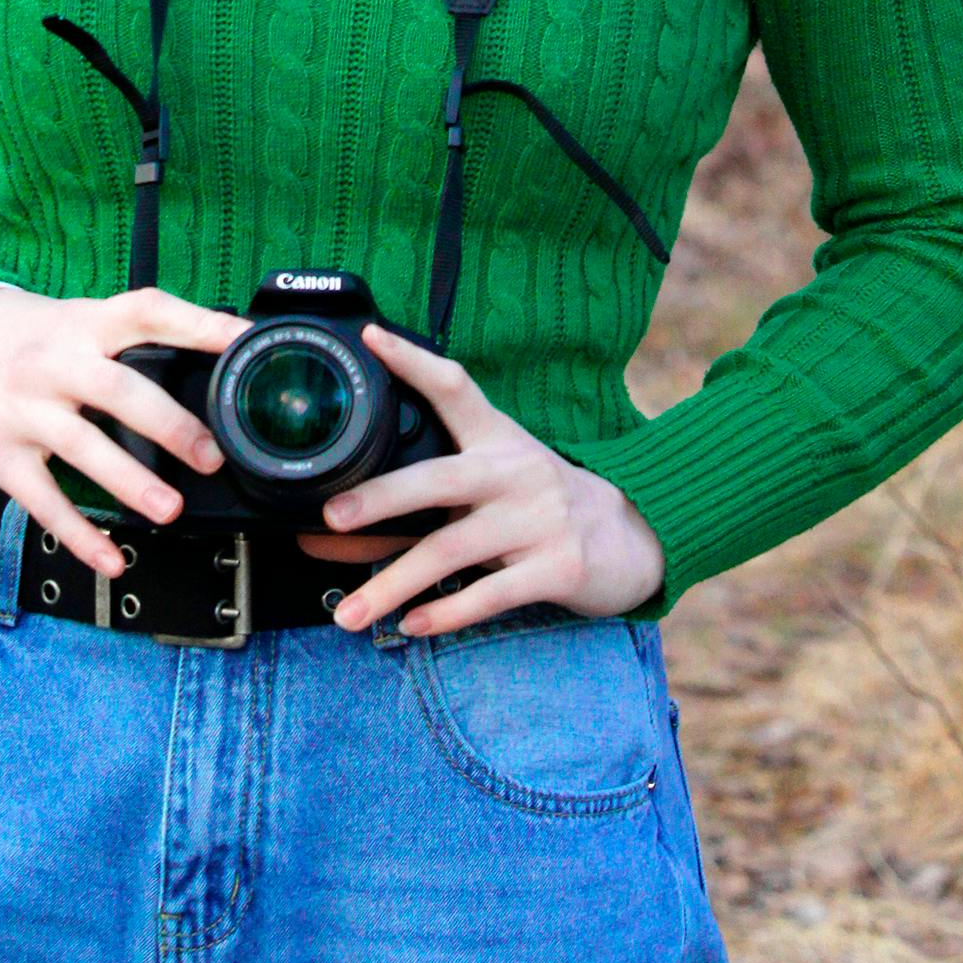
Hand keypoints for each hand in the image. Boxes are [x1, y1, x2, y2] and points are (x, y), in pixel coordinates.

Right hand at [0, 284, 249, 583]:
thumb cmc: (25, 334)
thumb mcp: (75, 318)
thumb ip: (126, 337)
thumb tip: (207, 352)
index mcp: (83, 324)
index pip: (146, 312)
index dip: (196, 323)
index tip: (240, 341)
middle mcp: (55, 364)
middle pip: (118, 389)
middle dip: (169, 424)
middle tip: (210, 455)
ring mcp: (26, 410)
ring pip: (84, 447)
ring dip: (130, 482)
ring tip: (171, 511)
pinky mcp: (1, 454)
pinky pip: (44, 501)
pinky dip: (79, 535)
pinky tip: (112, 558)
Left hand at [301, 322, 664, 636]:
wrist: (632, 537)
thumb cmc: (538, 504)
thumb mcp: (497, 475)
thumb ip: (436, 489)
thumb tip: (338, 523)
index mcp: (497, 438)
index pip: (454, 387)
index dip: (412, 361)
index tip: (371, 338)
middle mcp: (515, 471)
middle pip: (438, 479)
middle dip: (381, 499)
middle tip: (330, 517)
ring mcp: (539, 519)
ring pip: (452, 550)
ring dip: (393, 585)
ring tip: (349, 614)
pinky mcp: (559, 568)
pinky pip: (492, 593)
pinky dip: (448, 612)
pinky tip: (412, 624)